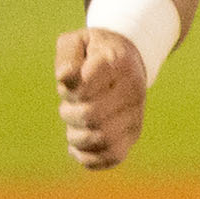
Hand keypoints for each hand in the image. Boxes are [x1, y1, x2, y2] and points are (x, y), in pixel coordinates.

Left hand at [54, 27, 147, 169]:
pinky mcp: (133, 134)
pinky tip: (77, 145)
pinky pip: (112, 156)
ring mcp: (135, 114)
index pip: (86, 84)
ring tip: (73, 124)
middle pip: (91, 115)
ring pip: (101, 139)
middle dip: (69, 113)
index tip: (69, 82)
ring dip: (75, 136)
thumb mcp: (77, 41)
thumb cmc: (94, 52)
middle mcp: (132, 89)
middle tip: (68, 104)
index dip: (69, 88)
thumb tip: (63, 78)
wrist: (129, 60)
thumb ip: (67, 56)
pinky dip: (88, 157)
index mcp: (117, 62)